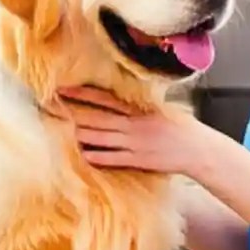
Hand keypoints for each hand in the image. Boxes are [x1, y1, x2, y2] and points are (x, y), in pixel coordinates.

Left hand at [56, 86, 211, 175]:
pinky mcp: (138, 160)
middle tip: (50, 107)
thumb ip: (140, 104)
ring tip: (59, 130)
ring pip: (100, 138)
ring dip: (79, 134)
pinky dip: (97, 156)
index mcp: (138, 109)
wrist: (198, 149)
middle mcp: (133, 124)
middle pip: (96, 117)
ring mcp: (135, 143)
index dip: (82, 94)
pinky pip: (113, 158)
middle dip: (72, 112)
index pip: (104, 98)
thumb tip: (122, 97)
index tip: (63, 89)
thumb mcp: (160, 109)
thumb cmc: (181, 127)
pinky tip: (82, 155)